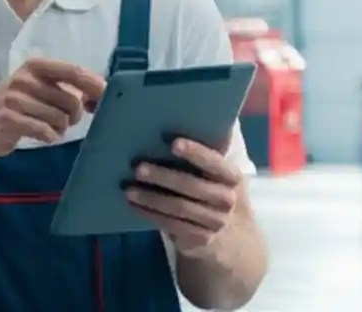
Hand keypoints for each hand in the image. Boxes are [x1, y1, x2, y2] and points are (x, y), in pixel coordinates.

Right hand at [0, 58, 105, 158]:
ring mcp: (14, 98)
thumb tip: (101, 93)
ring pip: (60, 119)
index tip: (106, 99)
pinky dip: (49, 137)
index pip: (74, 72)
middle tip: (64, 122)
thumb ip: (64, 87)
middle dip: (74, 117)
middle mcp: (24, 78)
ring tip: (47, 128)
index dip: (95, 86)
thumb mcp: (36, 88)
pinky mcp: (8, 119)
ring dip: (60, 129)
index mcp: (35, 66)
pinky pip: (45, 131)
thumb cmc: (14, 107)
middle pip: (71, 101)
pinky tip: (41, 136)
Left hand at [124, 138, 243, 257]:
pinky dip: (150, 214)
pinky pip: (172, 225)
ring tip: (129, 189)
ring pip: (179, 208)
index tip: (174, 143)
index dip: (196, 153)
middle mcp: (227, 199)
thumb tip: (175, 123)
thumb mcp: (218, 175)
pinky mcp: (200, 238)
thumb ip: (204, 155)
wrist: (232, 236)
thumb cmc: (214, 190)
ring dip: (151, 198)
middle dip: (164, 176)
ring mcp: (215, 222)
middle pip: (192, 187)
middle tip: (138, 168)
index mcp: (232, 176)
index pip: (215, 163)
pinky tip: (133, 205)